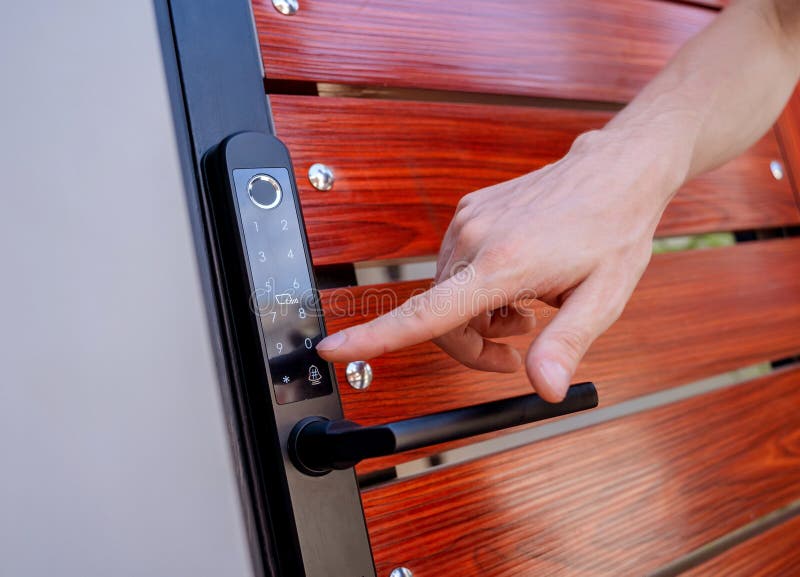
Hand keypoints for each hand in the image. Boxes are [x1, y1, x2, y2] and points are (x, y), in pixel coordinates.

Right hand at [317, 128, 685, 400]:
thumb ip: (565, 345)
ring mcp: (469, 221)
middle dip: (473, 344)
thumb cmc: (613, 230)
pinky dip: (476, 285)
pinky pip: (456, 265)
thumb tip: (544, 388)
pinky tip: (517, 279)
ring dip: (478, 314)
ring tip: (528, 308)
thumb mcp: (602, 298)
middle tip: (518, 352)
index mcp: (503, 265)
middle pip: (439, 317)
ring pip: (446, 292)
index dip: (375, 338)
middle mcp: (475, 239)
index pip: (426, 313)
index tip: (333, 348)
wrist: (615, 170)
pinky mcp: (471, 211)